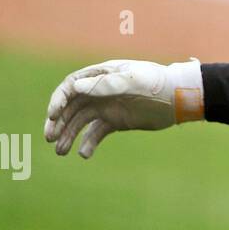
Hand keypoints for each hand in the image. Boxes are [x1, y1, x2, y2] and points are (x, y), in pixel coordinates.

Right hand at [44, 59, 202, 158]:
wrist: (178, 98)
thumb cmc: (157, 83)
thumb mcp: (133, 81)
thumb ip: (107, 84)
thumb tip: (75, 87)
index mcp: (102, 75)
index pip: (72, 86)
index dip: (59, 100)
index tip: (52, 115)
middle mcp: (100, 91)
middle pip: (71, 106)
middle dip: (58, 122)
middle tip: (50, 138)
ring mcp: (107, 106)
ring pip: (80, 122)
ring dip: (68, 135)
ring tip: (61, 152)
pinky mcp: (115, 121)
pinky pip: (96, 133)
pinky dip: (88, 143)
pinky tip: (84, 154)